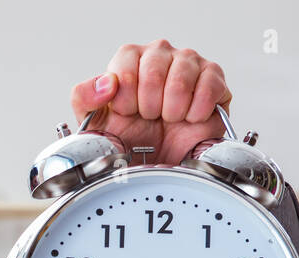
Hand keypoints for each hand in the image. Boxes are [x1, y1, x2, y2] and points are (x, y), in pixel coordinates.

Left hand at [70, 39, 231, 166]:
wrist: (158, 162)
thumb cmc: (129, 139)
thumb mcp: (95, 122)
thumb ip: (84, 97)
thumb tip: (106, 83)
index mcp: (130, 59)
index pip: (127, 62)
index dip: (126, 96)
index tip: (128, 113)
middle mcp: (160, 55)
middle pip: (154, 69)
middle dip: (148, 105)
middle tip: (149, 119)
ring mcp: (189, 64)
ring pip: (181, 77)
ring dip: (172, 109)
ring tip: (168, 119)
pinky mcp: (213, 78)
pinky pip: (209, 85)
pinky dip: (196, 110)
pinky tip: (188, 119)